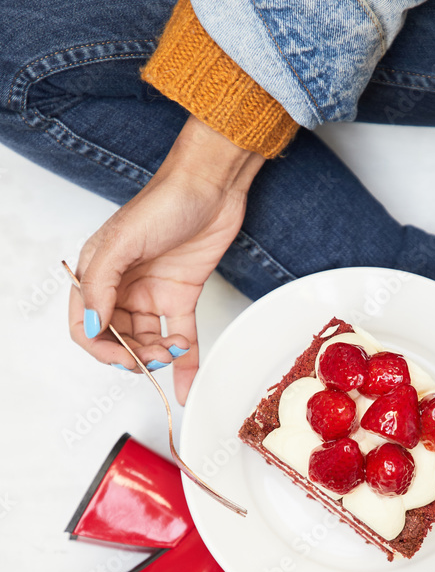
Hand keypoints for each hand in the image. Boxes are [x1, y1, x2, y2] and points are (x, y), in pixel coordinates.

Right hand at [69, 115, 264, 404]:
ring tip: (172, 352)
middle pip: (117, 340)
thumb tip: (92, 328)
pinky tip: (188, 384)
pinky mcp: (182, 296)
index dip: (100, 349)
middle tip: (153, 358)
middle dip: (133, 356)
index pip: (85, 325)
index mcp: (97, 273)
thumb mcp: (122, 242)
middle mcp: (122, 287)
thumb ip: (101, 286)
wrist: (213, 186)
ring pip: (147, 342)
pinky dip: (185, 362)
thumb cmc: (164, 202)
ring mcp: (152, 293)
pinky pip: (180, 337)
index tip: (122, 359)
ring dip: (158, 358)